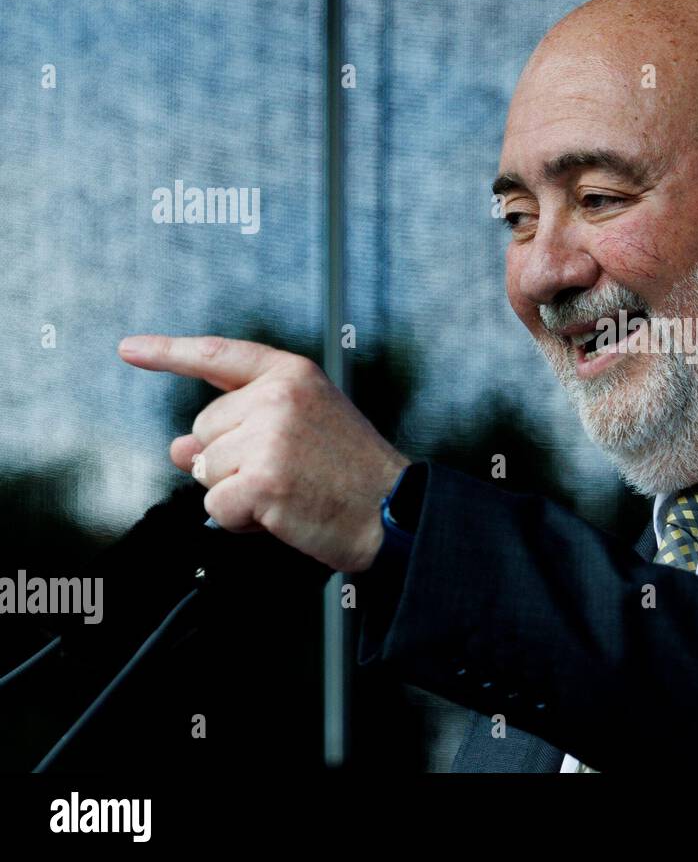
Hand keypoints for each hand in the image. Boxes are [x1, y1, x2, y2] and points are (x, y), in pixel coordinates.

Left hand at [118, 335, 409, 572]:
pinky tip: (281, 514)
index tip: (131, 349)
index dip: (168, 353)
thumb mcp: (301, 432)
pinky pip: (217, 506)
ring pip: (207, 471)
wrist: (393, 511)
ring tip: (289, 492)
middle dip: (230, 460)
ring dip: (237, 493)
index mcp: (292, 375)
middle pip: (204, 430)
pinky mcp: (262, 479)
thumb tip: (181, 450)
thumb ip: (239, 430)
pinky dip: (241, 521)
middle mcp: (279, 396)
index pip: (218, 356)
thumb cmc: (353, 474)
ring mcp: (269, 436)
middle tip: (285, 472)